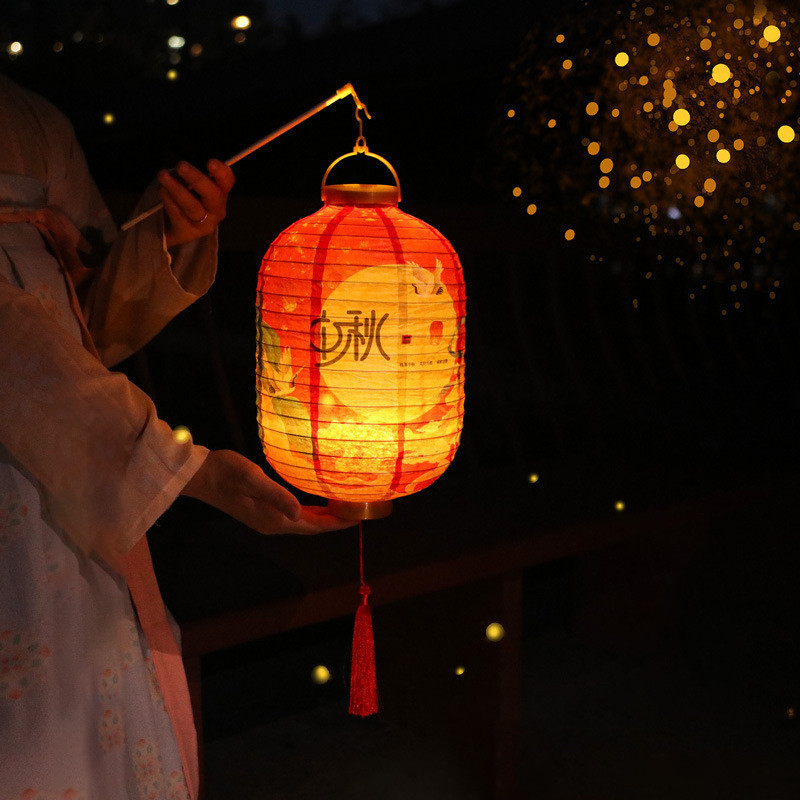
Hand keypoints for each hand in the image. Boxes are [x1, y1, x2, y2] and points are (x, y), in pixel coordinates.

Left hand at [158, 159, 234, 248]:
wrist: (174, 224)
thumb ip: (193, 175)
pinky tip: (162, 190)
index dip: (221, 173)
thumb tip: (184, 166)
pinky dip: (168, 200)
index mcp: (221, 193)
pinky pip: (178, 215)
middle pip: (212, 195)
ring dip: (177, 189)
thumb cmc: (185, 196)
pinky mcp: (188, 232)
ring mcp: (203, 224)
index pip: (227, 182)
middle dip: (197, 179)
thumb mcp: (191, 183)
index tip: (210, 162)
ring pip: (192, 207)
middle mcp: (216, 210)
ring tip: (163, 176)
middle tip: (181, 166)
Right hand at [180, 449, 355, 534]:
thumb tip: (300, 513)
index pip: (313, 526)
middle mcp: (272, 524)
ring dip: (323, 518)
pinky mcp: (261, 512)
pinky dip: (310, 512)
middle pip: (311, 527)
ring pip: (303, 523)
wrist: (198, 476)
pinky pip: (293, 516)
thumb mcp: (253, 479)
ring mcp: (266, 520)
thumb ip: (277, 496)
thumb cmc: (225, 472)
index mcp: (272, 519)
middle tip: (358, 511)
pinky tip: (318, 503)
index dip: (336, 524)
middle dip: (335, 522)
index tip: (358, 518)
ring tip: (344, 508)